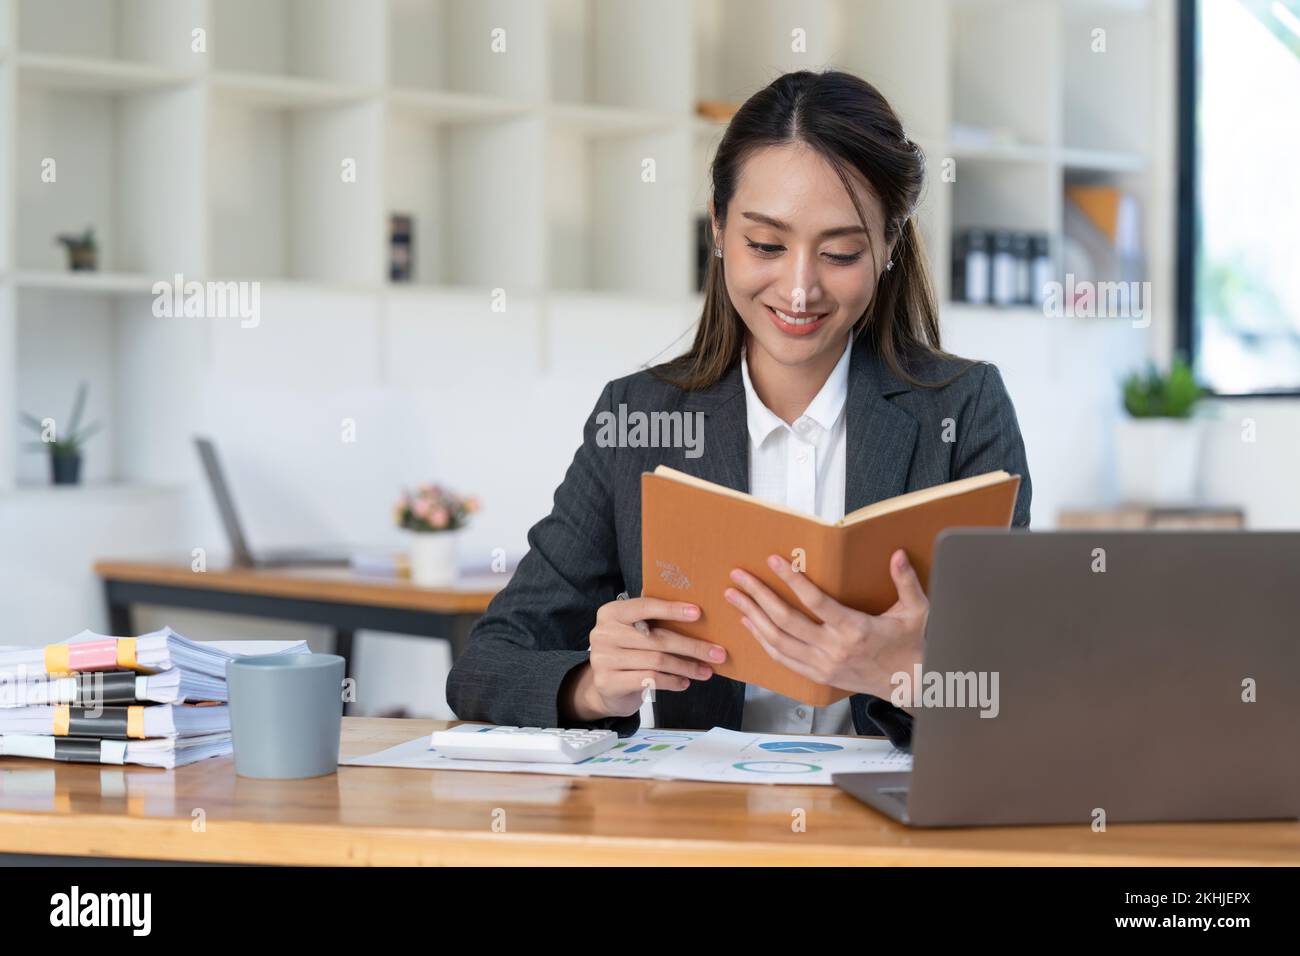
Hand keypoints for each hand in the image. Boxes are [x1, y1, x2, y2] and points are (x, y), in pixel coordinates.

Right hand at [562, 596, 726, 721]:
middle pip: (657, 639)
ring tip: (706, 671)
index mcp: (612, 613)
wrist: (604, 687)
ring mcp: (604, 659)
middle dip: (692, 646)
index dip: (672, 610)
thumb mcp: (634, 630)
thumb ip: (652, 617)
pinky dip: (672, 681)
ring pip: (657, 661)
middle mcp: (604, 634)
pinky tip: (684, 682)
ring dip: (687, 667)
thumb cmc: (627, 652)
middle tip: (717, 653)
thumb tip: (693, 606)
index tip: (697, 613)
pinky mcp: (609, 682)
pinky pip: (650, 679)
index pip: (645, 607)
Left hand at [723, 549, 926, 699]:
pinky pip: (783, 659)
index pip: (815, 601)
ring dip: (753, 617)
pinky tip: (750, 624)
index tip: (773, 561)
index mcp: (856, 629)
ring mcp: (823, 665)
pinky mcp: (819, 676)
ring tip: (736, 598)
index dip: (792, 580)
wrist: (910, 684)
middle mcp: (834, 649)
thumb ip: (905, 581)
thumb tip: (897, 554)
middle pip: (786, 620)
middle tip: (739, 578)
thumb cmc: (912, 644)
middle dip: (758, 596)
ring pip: (778, 641)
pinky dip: (763, 641)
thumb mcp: (916, 610)